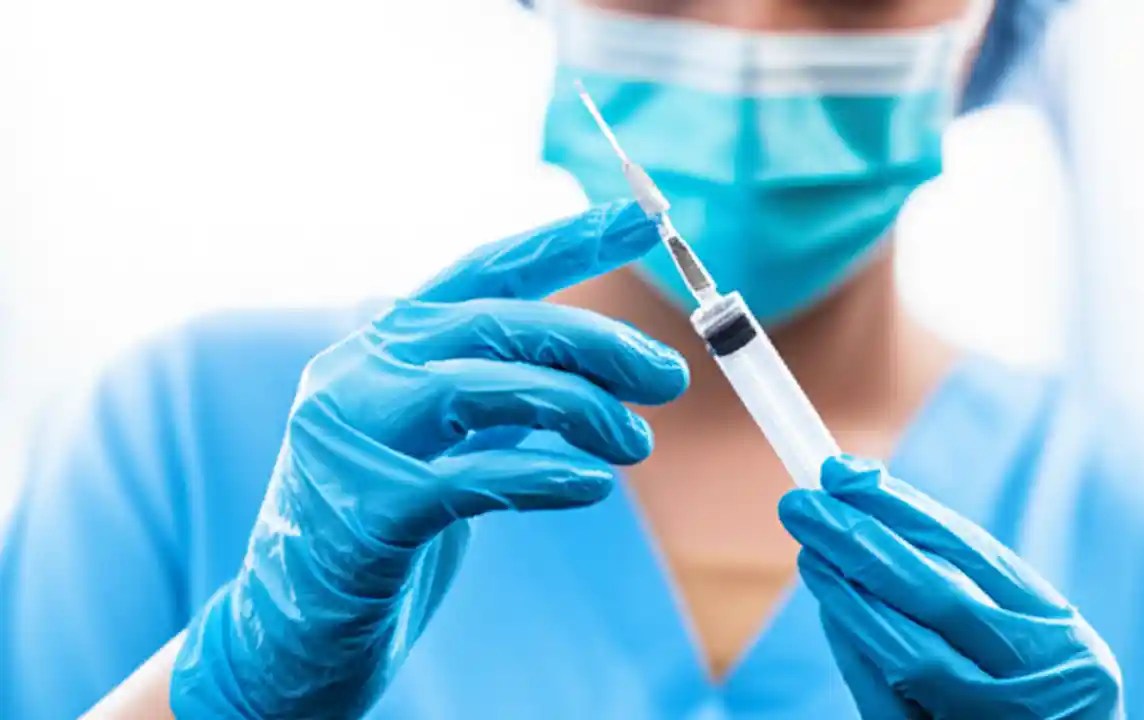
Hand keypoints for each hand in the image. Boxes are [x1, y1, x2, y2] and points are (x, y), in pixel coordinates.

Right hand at [169, 200, 688, 717]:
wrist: (294, 627)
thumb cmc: (384, 525)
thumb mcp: (442, 438)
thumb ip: (503, 391)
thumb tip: (615, 371)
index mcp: (385, 341)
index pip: (487, 269)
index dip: (569, 240)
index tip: (646, 214)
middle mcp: (359, 369)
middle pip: (497, 324)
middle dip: (598, 343)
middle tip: (671, 377)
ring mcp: (350, 435)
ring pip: (480, 387)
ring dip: (579, 408)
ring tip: (637, 441)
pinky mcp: (362, 510)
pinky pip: (468, 478)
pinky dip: (543, 474)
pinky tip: (592, 484)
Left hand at [779, 456, 1122, 719]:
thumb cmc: (1036, 708)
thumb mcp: (1030, 650)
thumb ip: (970, 592)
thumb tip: (867, 511)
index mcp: (1068, 648)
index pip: (979, 558)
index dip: (905, 510)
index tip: (844, 473)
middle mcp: (1041, 691)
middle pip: (942, 599)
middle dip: (864, 542)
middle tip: (801, 503)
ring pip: (910, 653)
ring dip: (850, 596)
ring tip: (810, 552)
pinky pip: (886, 706)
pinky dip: (854, 652)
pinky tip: (829, 610)